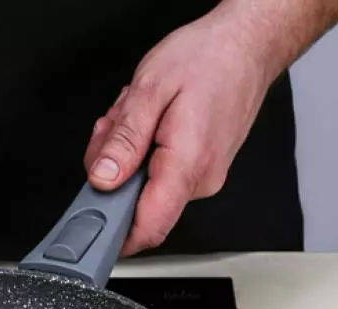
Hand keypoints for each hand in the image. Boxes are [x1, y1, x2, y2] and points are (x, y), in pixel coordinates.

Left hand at [84, 10, 275, 254]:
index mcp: (187, 164)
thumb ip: (124, 140)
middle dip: (112, 168)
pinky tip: (151, 118)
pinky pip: (159, 172)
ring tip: (138, 113)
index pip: (149, 227)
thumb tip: (102, 179)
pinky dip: (144, 147)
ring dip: (127, 152)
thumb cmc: (208, 58)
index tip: (89, 225)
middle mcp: (200, 179)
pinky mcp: (201, 168)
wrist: (247, 43)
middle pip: (136, 202)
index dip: (113, 236)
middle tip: (115, 125)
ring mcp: (203, 176)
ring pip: (144, 184)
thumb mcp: (150, 90)